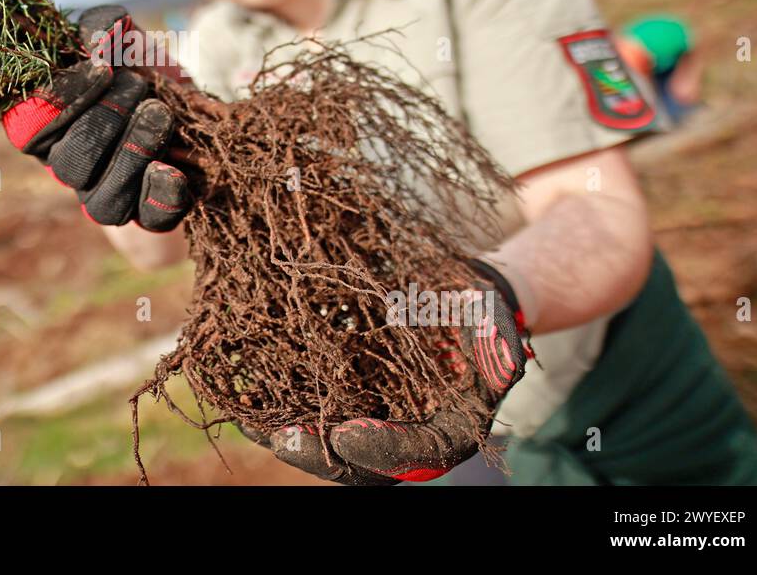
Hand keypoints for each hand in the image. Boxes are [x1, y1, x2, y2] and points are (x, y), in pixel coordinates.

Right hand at [2, 5, 192, 231]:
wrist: (195, 116)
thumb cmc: (144, 74)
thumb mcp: (125, 42)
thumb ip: (105, 28)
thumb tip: (101, 33)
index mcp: (49, 128)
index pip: (27, 129)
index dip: (61, 100)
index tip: (101, 67)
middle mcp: (70, 168)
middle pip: (68, 164)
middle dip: (106, 119)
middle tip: (137, 85)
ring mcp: (106, 197)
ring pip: (103, 200)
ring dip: (134, 149)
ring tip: (160, 112)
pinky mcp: (148, 217)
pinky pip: (148, 220)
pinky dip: (160, 194)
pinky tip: (171, 167)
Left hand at [241, 259, 528, 483]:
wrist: (455, 295)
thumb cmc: (479, 308)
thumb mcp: (496, 321)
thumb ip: (499, 344)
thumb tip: (509, 359)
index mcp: (447, 432)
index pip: (414, 455)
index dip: (380, 450)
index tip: (345, 436)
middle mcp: (405, 434)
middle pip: (360, 460)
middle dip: (319, 451)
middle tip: (282, 437)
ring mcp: (373, 418)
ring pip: (328, 440)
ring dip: (289, 434)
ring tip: (251, 421)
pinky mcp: (346, 397)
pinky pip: (312, 409)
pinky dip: (280, 404)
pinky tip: (247, 391)